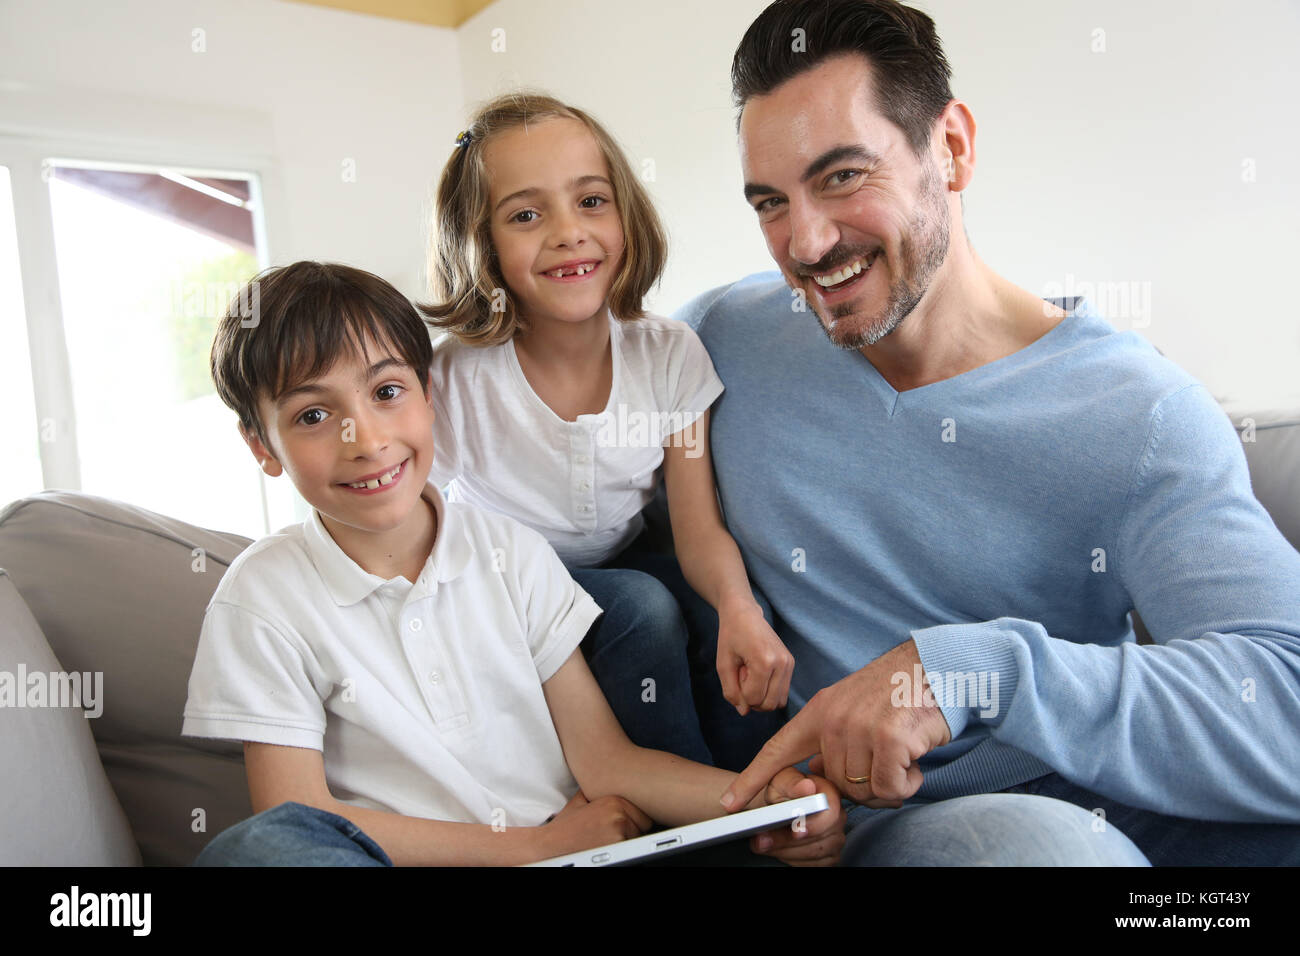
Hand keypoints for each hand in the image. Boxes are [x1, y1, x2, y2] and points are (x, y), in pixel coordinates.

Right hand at [537, 788, 652, 859]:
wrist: (551, 844)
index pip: (642, 810)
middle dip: (634, 828)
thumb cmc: (565, 826)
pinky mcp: (616, 845)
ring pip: (638, 836)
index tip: (626, 822)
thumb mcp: (580, 800)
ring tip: (608, 839)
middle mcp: (618, 813)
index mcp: (613, 800)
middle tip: (615, 832)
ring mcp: (619, 830)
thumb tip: (607, 781)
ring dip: (628, 838)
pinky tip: (607, 846)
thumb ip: (596, 791)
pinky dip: (622, 848)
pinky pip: (630, 848)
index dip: (635, 818)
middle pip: (644, 823)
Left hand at [717, 598, 794, 714]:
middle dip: (752, 698)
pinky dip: (769, 690)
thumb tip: (744, 712)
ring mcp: (789, 663)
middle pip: (769, 705)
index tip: (737, 672)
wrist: (744, 613)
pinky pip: (782, 692)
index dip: (740, 692)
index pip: (753, 699)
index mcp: (764, 661)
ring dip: (762, 695)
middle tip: (744, 675)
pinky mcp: (791, 663)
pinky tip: (759, 673)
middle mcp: (782, 663)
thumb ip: (731, 692)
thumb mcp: (723, 665)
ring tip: (752, 674)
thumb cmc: (730, 636)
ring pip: (778, 701)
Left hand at [720, 640, 951, 809]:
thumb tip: (819, 774)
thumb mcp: (850, 707)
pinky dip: (905, 783)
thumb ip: (830, 740)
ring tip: (901, 755)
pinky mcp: (888, 740)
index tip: (730, 802)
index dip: (752, 780)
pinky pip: (889, 788)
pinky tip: (913, 760)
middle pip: (834, 785)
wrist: (933, 666)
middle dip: (862, 785)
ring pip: (863, 791)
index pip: (777, 750)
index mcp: (819, 712)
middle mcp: (833, 721)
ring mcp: (859, 729)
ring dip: (888, 783)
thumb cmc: (896, 692)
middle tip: (884, 760)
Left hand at [748, 767, 844, 865]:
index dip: (813, 824)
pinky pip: (813, 864)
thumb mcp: (781, 781)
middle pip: (822, 837)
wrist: (776, 805)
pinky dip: (792, 859)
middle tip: (763, 839)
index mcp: (829, 792)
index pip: (831, 812)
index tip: (794, 831)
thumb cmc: (781, 791)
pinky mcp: (829, 855)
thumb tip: (807, 787)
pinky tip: (778, 849)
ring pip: (815, 853)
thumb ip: (793, 784)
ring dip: (786, 851)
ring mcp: (835, 837)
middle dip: (789, 841)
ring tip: (763, 843)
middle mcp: (837, 816)